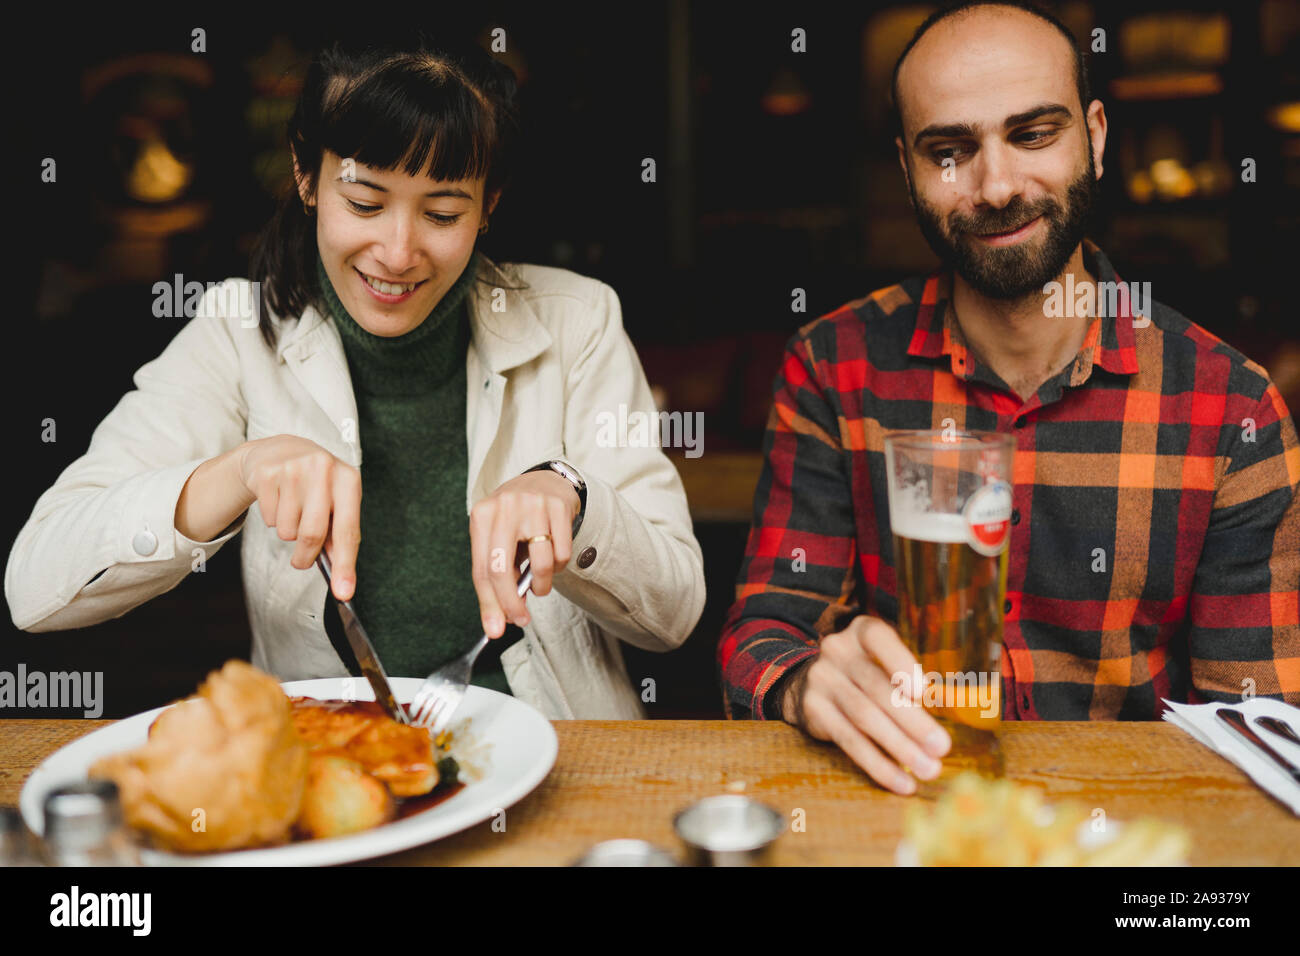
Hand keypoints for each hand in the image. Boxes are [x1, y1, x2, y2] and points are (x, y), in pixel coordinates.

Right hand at [235, 436, 361, 600]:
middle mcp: (323, 469)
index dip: (346, 565)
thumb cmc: (317, 485)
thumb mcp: (335, 501)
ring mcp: (293, 468)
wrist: (282, 450)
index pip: (348, 530)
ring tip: (293, 513)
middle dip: (306, 557)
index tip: (344, 593)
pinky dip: (273, 520)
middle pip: (312, 534)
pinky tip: (279, 501)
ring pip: (287, 530)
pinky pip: (269, 519)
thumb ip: (339, 536)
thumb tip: (341, 580)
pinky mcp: (267, 473)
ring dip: (288, 533)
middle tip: (302, 562)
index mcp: (348, 479)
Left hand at [470, 471, 579, 637]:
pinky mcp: (559, 506)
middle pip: (502, 568)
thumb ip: (499, 572)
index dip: (489, 603)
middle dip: (511, 603)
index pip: (481, 569)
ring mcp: (533, 505)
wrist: (545, 481)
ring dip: (542, 585)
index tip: (496, 629)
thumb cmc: (516, 518)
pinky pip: (562, 553)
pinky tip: (553, 557)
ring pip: (540, 563)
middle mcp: (504, 507)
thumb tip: (503, 616)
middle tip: (521, 620)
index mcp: (482, 516)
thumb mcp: (499, 537)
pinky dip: (559, 566)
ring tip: (541, 583)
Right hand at [780, 615, 951, 794]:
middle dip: (912, 720)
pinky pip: (849, 741)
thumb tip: (947, 714)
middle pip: (876, 687)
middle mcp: (837, 651)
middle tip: (941, 746)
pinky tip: (901, 781)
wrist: (808, 682)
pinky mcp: (813, 710)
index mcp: (861, 632)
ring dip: (899, 747)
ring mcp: (822, 680)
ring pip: (864, 717)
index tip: (923, 690)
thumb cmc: (865, 673)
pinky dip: (878, 765)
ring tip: (928, 769)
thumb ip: (908, 681)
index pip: (878, 639)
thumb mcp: (882, 661)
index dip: (900, 662)